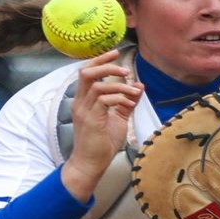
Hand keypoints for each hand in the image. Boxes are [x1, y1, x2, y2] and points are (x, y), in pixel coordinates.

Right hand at [60, 52, 142, 200]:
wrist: (90, 164)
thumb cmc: (102, 143)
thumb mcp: (118, 119)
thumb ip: (126, 102)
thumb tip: (138, 85)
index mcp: (84, 100)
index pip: (86, 72)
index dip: (99, 60)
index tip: (115, 54)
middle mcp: (80, 102)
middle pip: (86, 73)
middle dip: (106, 66)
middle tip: (124, 69)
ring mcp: (84, 111)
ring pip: (97, 86)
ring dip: (119, 86)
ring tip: (134, 92)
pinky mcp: (91, 120)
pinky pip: (103, 100)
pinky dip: (119, 98)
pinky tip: (129, 104)